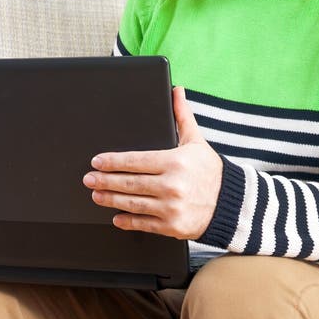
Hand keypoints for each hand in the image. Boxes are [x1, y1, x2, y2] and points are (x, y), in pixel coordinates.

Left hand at [83, 86, 222, 239]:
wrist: (230, 203)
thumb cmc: (210, 170)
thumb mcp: (196, 140)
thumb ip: (182, 115)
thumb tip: (177, 91)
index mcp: (175, 162)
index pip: (136, 161)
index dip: (114, 161)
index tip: (98, 161)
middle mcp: (172, 185)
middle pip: (130, 182)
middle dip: (105, 180)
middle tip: (89, 179)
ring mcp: (171, 208)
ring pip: (133, 203)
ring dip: (111, 199)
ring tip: (96, 195)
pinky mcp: (172, 227)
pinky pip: (144, 224)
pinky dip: (128, 221)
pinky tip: (116, 217)